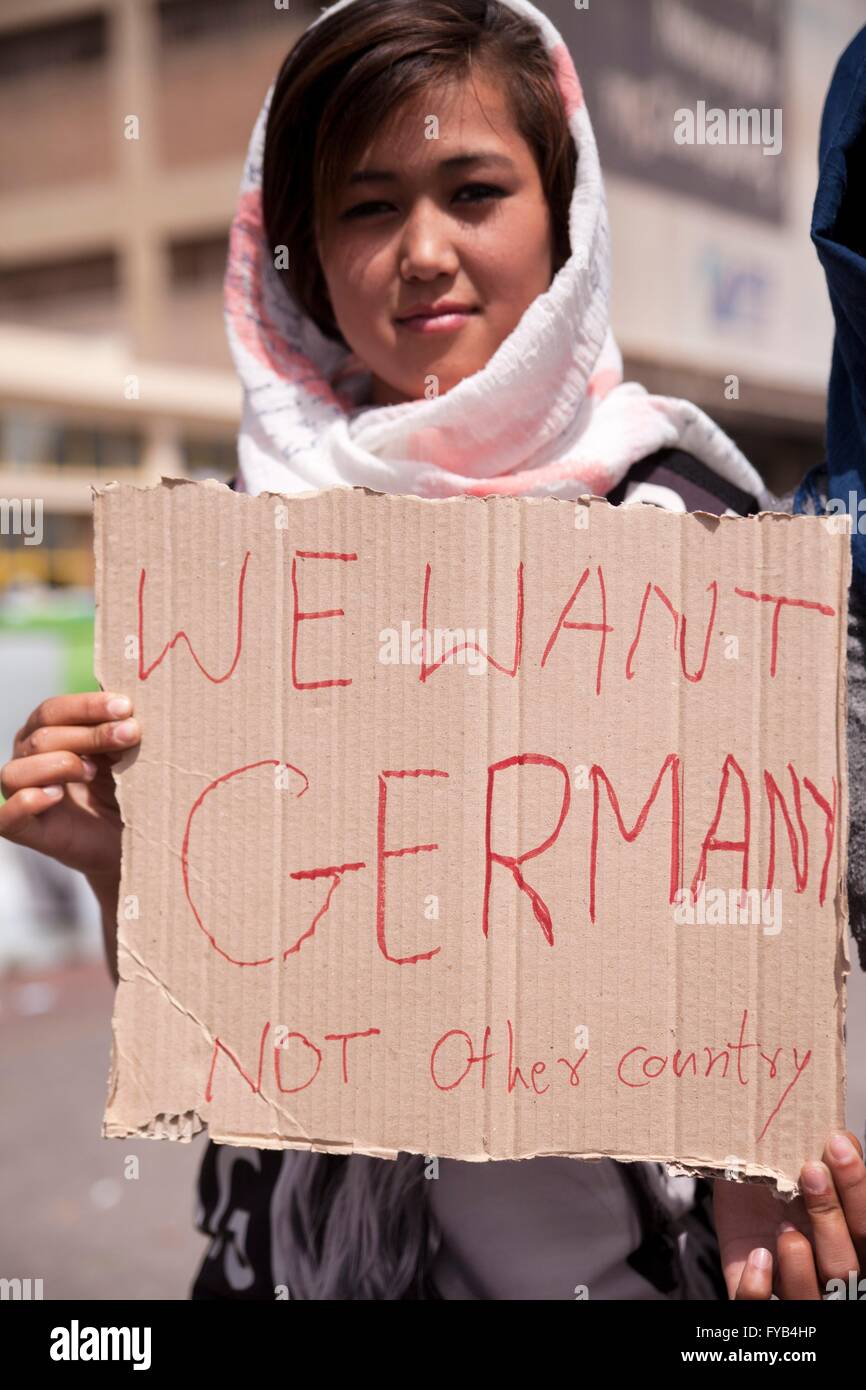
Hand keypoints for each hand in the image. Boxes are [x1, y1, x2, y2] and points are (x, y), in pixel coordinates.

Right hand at [0, 691, 139, 885]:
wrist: (138, 838)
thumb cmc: (128, 786)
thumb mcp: (126, 751)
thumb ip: (118, 723)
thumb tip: (130, 688)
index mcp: (47, 732)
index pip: (54, 710)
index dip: (88, 706)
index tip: (126, 707)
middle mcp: (28, 758)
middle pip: (43, 736)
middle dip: (90, 734)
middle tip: (131, 735)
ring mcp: (22, 794)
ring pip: (18, 770)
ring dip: (60, 765)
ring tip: (94, 771)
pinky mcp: (26, 830)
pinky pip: (6, 816)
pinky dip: (25, 803)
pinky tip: (53, 796)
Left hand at [714, 1131, 865, 1298]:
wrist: (732, 1183)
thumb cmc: (774, 1178)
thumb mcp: (795, 1162)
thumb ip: (826, 1160)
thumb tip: (843, 1137)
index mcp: (848, 1240)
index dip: (858, 1191)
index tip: (837, 1147)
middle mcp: (826, 1271)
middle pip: (846, 1268)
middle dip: (830, 1218)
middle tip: (810, 1173)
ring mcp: (791, 1284)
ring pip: (812, 1298)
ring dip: (800, 1264)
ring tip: (784, 1227)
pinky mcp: (753, 1290)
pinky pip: (760, 1305)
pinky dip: (759, 1287)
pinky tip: (758, 1257)